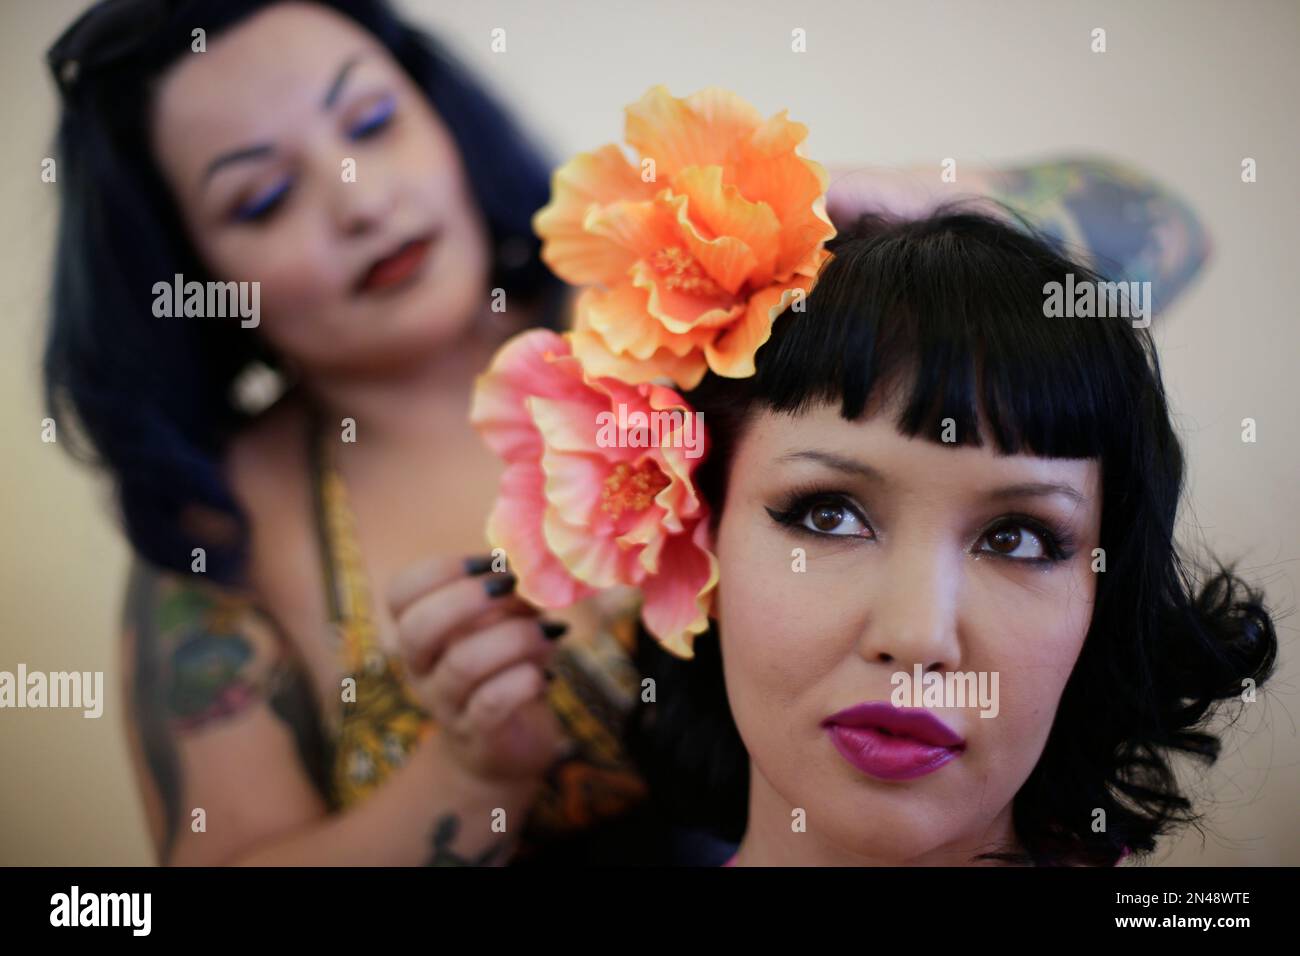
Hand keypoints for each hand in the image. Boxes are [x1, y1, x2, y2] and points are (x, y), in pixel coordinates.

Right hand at [388, 555, 569, 781]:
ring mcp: (445, 705)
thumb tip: (534, 564)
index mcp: (420, 633)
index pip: (400, 593)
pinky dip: (522, 681)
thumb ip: (510, 596)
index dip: (440, 570)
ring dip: (513, 638)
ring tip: (549, 631)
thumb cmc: (504, 670)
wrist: (507, 746)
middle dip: (467, 599)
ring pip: (462, 664)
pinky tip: (546, 676)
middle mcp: (421, 669)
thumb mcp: (504, 625)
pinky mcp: (477, 736)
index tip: (488, 563)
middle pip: (417, 628)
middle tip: (513, 587)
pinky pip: (490, 704)